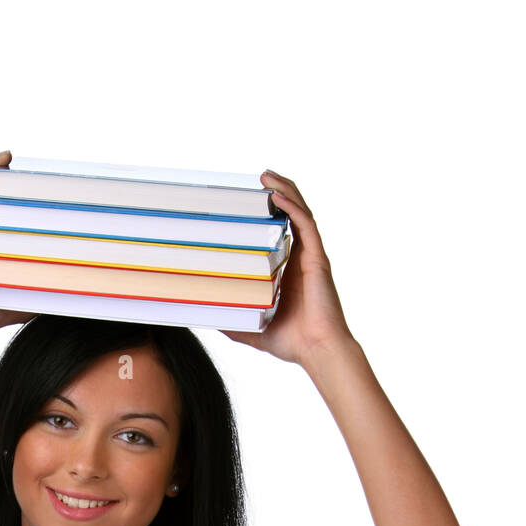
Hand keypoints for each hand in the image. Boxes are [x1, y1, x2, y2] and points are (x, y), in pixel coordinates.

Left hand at [222, 171, 352, 364]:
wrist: (317, 350)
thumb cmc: (291, 342)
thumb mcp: (252, 328)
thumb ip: (233, 319)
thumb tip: (207, 317)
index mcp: (287, 269)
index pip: (278, 231)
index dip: (268, 212)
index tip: (250, 200)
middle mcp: (300, 258)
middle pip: (291, 215)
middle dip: (277, 192)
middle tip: (259, 178)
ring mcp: (310, 256)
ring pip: (300, 212)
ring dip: (285, 190)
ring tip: (267, 175)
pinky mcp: (318, 259)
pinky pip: (306, 224)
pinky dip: (293, 206)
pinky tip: (279, 195)